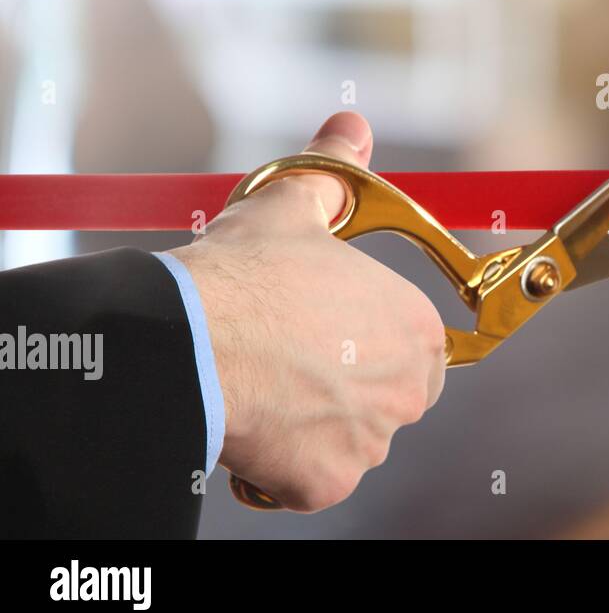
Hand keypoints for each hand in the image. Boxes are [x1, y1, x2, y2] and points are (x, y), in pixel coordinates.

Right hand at [167, 112, 445, 511]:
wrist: (187, 341)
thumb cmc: (248, 273)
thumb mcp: (294, 207)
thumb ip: (335, 172)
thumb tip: (351, 127)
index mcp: (417, 328)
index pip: (414, 346)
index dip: (368, 340)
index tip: (328, 334)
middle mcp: (408, 391)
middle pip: (388, 396)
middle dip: (350, 385)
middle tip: (293, 360)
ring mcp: (369, 444)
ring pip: (350, 440)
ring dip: (316, 423)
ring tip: (266, 385)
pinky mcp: (325, 484)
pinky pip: (310, 480)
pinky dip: (283, 465)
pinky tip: (252, 426)